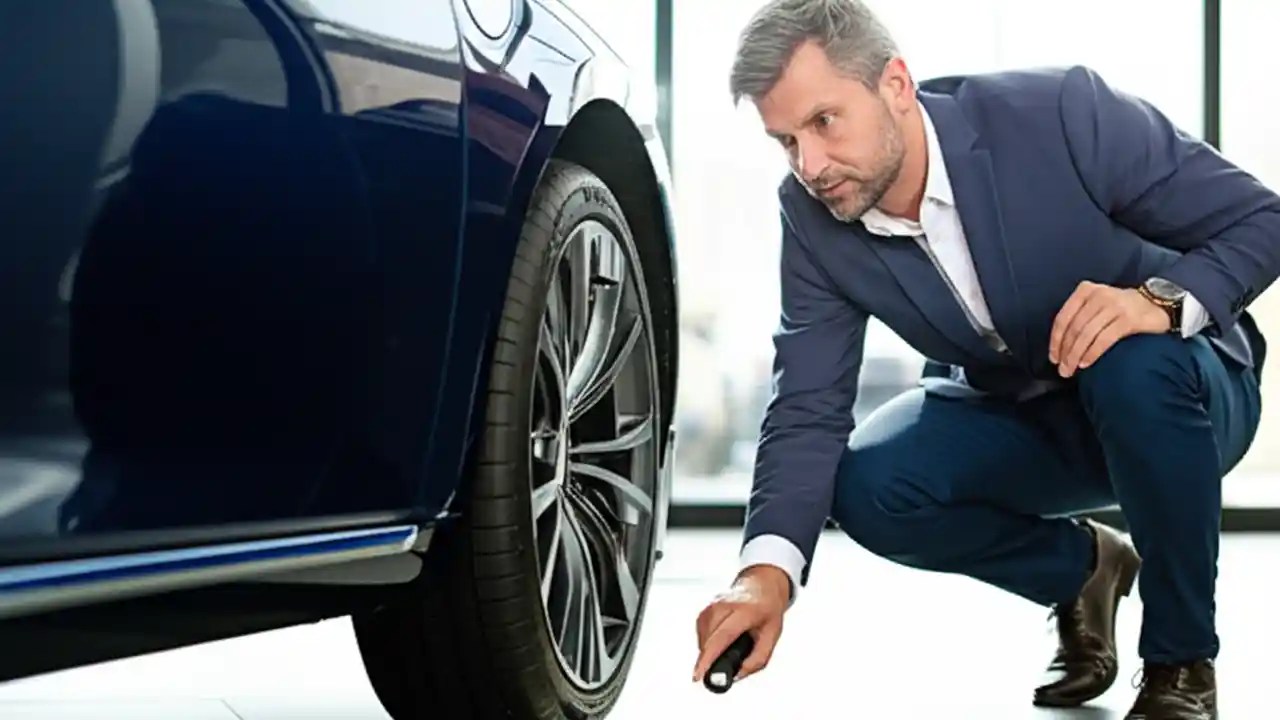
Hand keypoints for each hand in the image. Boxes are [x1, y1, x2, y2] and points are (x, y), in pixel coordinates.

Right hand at [692, 565, 788, 683]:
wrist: (762, 584)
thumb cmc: (768, 610)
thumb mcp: (773, 636)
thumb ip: (758, 659)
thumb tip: (736, 675)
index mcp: (746, 611)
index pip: (723, 636)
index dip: (709, 658)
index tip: (698, 674)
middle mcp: (726, 604)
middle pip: (709, 639)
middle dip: (709, 660)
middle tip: (719, 669)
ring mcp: (713, 603)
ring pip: (703, 637)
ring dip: (710, 649)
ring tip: (727, 648)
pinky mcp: (706, 607)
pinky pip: (701, 631)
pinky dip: (708, 641)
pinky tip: (720, 639)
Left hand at [1049, 281, 1171, 376]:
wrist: (1159, 304)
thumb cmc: (1122, 309)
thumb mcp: (1097, 304)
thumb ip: (1080, 316)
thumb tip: (1060, 346)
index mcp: (1086, 290)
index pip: (1063, 318)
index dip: (1056, 340)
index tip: (1053, 358)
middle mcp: (1099, 295)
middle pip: (1074, 328)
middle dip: (1066, 352)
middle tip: (1063, 369)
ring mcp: (1114, 306)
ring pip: (1087, 334)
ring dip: (1076, 355)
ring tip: (1072, 369)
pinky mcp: (1128, 319)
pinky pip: (1104, 339)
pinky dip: (1092, 353)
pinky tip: (1087, 363)